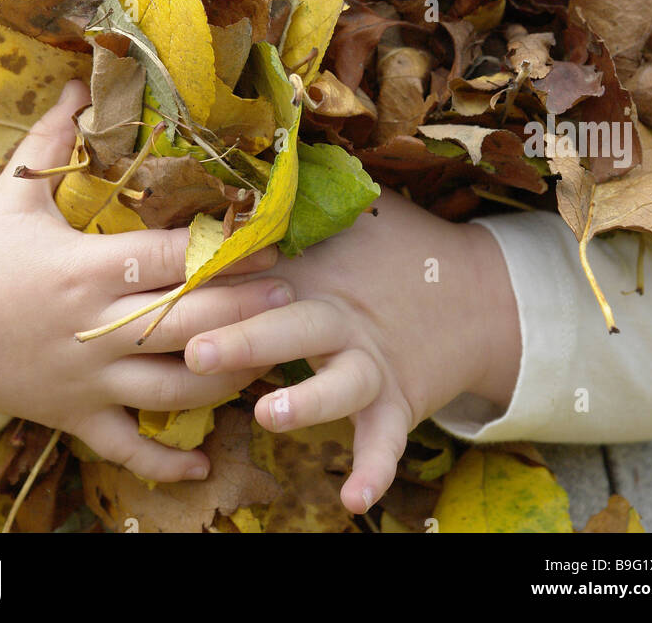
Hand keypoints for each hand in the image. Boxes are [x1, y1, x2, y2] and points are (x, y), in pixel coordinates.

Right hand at [0, 79, 294, 482]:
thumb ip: (51, 140)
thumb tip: (81, 82)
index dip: (219, 250)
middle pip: (182, 324)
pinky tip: (205, 456)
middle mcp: (91, 329)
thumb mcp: (10, 196)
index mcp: (81, 270)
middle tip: (290, 293)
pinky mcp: (75, 417)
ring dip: (224, 376)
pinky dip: (166, 461)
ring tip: (268, 356)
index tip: (266, 236)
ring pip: (170, 390)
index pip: (165, 260)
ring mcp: (86, 381)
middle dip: (241, 310)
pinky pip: (127, 450)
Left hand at [184, 185, 521, 512]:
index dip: (218, 283)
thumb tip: (246, 151)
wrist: (480, 292)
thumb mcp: (352, 214)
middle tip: (198, 351)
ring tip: (269, 414)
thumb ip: (299, 194)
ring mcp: (371, 364)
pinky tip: (352, 500)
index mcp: (318, 272)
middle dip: (244, 340)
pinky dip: (373, 470)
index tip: (171, 287)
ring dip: (306, 401)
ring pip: (337, 385)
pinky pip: (385, 442)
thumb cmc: (399, 249)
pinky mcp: (398, 402)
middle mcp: (341, 318)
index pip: (262, 276)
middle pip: (292, 327)